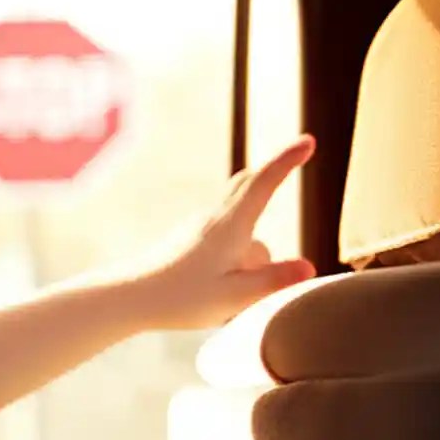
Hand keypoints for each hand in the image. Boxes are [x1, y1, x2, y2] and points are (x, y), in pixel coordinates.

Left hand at [146, 135, 317, 329]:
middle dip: (269, 178)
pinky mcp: (188, 241)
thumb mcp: (233, 296)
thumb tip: (309, 266)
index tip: (308, 140)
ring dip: (251, 245)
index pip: (264, 182)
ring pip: (240, 226)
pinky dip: (234, 257)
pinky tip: (218, 288)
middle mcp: (215, 219)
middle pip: (248, 186)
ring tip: (237, 292)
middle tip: (292, 160)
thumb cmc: (180, 298)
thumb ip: (272, 280)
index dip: (287, 160)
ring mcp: (199, 228)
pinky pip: (224, 241)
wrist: (130, 297)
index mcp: (230, 226)